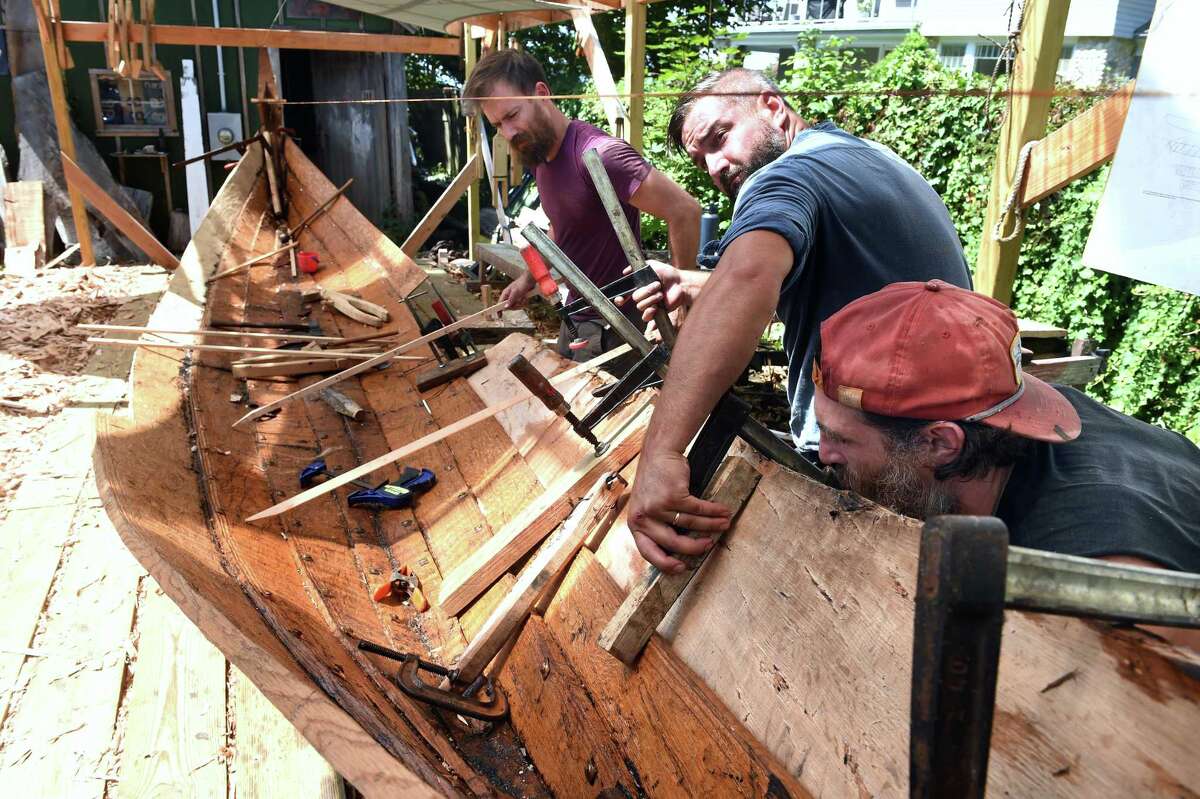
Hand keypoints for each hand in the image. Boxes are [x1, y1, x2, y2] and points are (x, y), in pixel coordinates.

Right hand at [500, 272, 535, 308]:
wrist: (530, 280)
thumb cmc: (522, 284)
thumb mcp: (516, 292)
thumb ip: (510, 300)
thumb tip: (505, 308)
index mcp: (505, 294)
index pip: (499, 303)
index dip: (499, 310)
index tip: (499, 316)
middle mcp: (509, 296)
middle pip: (509, 307)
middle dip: (515, 306)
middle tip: (519, 301)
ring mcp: (515, 297)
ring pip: (516, 306)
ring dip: (521, 303)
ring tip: (524, 297)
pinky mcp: (520, 298)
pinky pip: (521, 304)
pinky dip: (524, 302)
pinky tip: (526, 297)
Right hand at [615, 259, 686, 323]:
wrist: (680, 283)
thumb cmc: (668, 273)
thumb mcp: (652, 265)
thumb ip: (637, 267)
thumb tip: (624, 272)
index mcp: (640, 287)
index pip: (625, 295)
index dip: (620, 298)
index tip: (621, 300)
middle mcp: (643, 296)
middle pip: (635, 298)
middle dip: (646, 291)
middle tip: (657, 285)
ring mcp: (649, 305)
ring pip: (641, 306)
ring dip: (651, 298)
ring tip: (661, 294)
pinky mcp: (656, 313)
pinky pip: (646, 317)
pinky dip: (649, 312)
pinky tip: (656, 307)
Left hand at [627, 448, 732, 573]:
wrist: (658, 453)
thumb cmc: (655, 481)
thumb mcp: (648, 506)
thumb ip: (657, 526)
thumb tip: (679, 548)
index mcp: (636, 524)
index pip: (648, 552)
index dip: (665, 563)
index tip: (680, 568)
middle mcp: (644, 518)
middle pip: (673, 542)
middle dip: (695, 547)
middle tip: (708, 545)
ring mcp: (658, 507)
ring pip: (690, 524)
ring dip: (711, 525)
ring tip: (723, 524)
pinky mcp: (673, 495)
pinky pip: (698, 509)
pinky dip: (713, 510)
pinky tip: (723, 511)